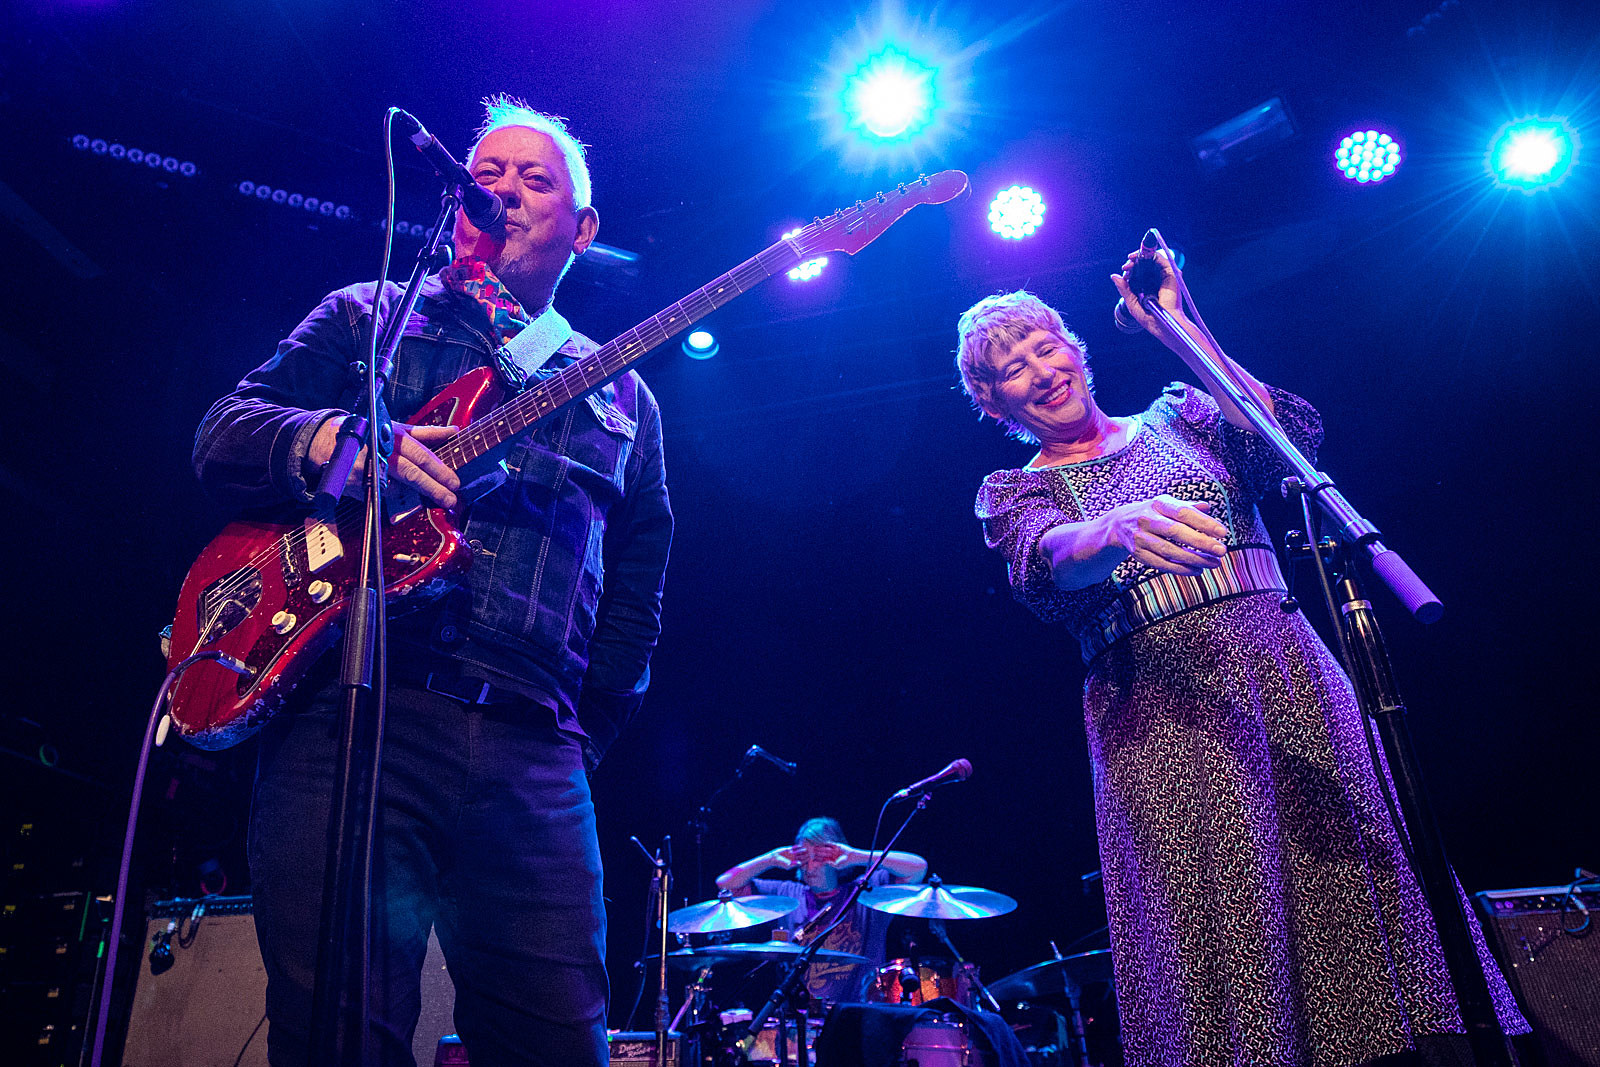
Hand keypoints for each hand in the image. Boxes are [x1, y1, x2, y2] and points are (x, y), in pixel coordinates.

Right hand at [310, 417, 460, 508]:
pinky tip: (403, 494)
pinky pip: (383, 493)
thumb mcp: (397, 429)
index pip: (421, 455)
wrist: (330, 441)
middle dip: (434, 488)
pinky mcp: (358, 484)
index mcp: (393, 436)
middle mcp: (380, 451)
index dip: (439, 470)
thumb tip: (452, 431)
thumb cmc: (370, 433)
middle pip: (411, 473)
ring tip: (436, 499)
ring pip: (398, 486)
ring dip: (418, 495)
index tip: (454, 482)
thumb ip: (425, 433)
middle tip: (450, 499)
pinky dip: (395, 494)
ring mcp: (368, 469)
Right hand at [769, 845, 806, 870]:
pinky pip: (794, 847)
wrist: (773, 858)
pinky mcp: (788, 849)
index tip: (809, 859)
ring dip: (802, 850)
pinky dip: (797, 846)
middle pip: (800, 856)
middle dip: (805, 855)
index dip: (805, 860)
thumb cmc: (780, 863)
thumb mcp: (787, 865)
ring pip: (798, 851)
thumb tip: (800, 863)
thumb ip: (793, 864)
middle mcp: (793, 858)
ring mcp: (791, 853)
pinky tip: (800, 845)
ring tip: (806, 849)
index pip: (801, 861)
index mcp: (794, 862)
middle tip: (809, 853)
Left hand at [808, 842, 865, 869]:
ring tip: (814, 846)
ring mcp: (833, 850)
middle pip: (822, 853)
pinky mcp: (835, 845)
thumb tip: (824, 863)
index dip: (817, 858)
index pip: (822, 859)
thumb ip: (830, 864)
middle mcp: (831, 855)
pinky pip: (829, 843)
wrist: (851, 857)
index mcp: (830, 860)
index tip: (812, 858)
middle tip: (810, 851)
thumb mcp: (837, 865)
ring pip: (825, 848)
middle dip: (817, 852)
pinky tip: (821, 842)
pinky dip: (825, 842)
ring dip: (820, 847)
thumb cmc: (844, 862)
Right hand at [1103, 494, 1227, 575]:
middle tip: (1222, 550)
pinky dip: (1181, 569)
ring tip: (1214, 563)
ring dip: (1194, 559)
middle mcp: (1147, 519)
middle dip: (1201, 542)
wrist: (1118, 525)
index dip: (1203, 522)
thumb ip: (1188, 507)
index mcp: (1159, 504)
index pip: (1183, 512)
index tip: (1223, 533)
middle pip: (1176, 532)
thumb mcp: (1167, 505)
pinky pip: (1161, 564)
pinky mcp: (1138, 554)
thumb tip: (1208, 506)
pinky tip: (1197, 570)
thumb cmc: (1153, 513)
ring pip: (1169, 551)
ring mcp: (1141, 538)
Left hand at [1110, 248, 1184, 336]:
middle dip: (1133, 262)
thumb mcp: (1132, 302)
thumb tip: (1113, 276)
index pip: (1138, 273)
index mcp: (1147, 287)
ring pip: (1151, 260)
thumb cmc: (1148, 316)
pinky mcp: (1171, 274)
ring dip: (1140, 256)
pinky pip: (1160, 259)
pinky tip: (1140, 257)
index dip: (1130, 269)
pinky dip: (1150, 255)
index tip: (1124, 271)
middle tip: (1126, 266)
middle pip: (1144, 264)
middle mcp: (1155, 280)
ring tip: (1130, 260)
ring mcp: (1163, 276)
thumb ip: (1124, 289)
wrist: (1162, 323)